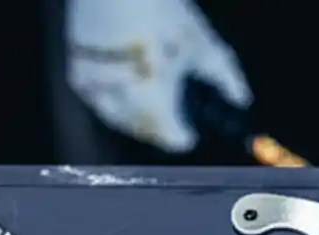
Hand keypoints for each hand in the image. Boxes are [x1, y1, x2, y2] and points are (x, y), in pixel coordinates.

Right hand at [65, 0, 250, 152]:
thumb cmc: (160, 9)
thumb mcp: (199, 41)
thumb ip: (223, 75)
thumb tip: (242, 100)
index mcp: (152, 97)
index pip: (168, 135)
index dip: (180, 136)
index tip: (190, 136)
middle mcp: (119, 99)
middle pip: (144, 129)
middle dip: (159, 128)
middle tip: (173, 121)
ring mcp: (93, 89)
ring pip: (119, 119)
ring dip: (137, 117)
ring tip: (151, 101)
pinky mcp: (76, 75)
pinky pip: (100, 101)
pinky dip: (115, 100)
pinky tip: (128, 87)